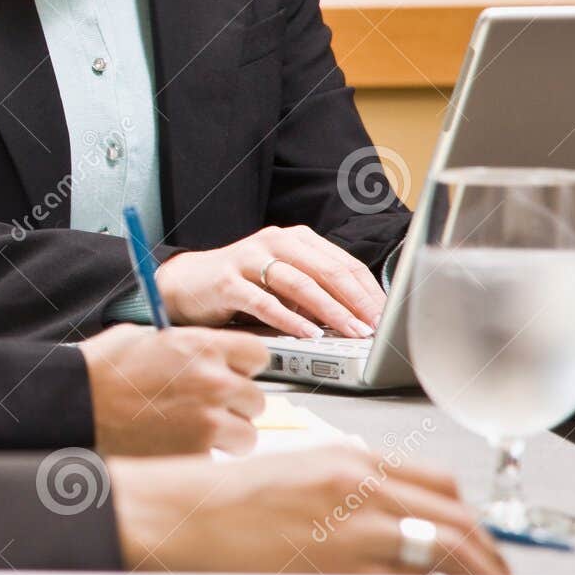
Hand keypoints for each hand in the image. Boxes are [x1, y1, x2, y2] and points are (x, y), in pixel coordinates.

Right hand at [79, 323, 268, 454]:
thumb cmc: (104, 369)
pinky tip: (176, 444)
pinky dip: (203, 455)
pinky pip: (217, 458)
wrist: (77, 404)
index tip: (235, 371)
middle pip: (256, 399)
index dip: (246, 365)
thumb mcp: (149, 337)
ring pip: (247, 435)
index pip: (257, 354)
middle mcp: (213, 382)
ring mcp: (207, 421)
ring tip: (198, 431)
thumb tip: (205, 349)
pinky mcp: (195, 454)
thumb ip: (188, 344)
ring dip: (229, 435)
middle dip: (236, 404)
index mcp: (203, 347)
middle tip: (210, 406)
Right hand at [109, 446, 508, 574]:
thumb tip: (373, 534)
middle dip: (485, 551)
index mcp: (344, 458)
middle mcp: (358, 484)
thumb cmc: (214, 505)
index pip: (435, 482)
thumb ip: (337, 497)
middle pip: (453, 513)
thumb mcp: (287, 478)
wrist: (174, 518)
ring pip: (445, 546)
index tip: (474, 543)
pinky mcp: (342, 568)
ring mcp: (353, 526)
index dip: (465, 518)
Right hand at [156, 224, 385, 341]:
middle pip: (326, 270)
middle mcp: (274, 241)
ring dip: (330, 311)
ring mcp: (250, 259)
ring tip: (349, 332)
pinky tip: (308, 335)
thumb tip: (358, 318)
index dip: (368, 290)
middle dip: (355, 301)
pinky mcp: (228, 281)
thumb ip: (315, 291)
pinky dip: (289, 319)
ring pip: (299, 283)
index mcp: (295, 238)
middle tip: (374, 326)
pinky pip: (264, 301)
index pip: (343, 262)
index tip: (387, 315)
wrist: (187, 282)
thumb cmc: (241, 284)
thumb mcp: (282, 281)